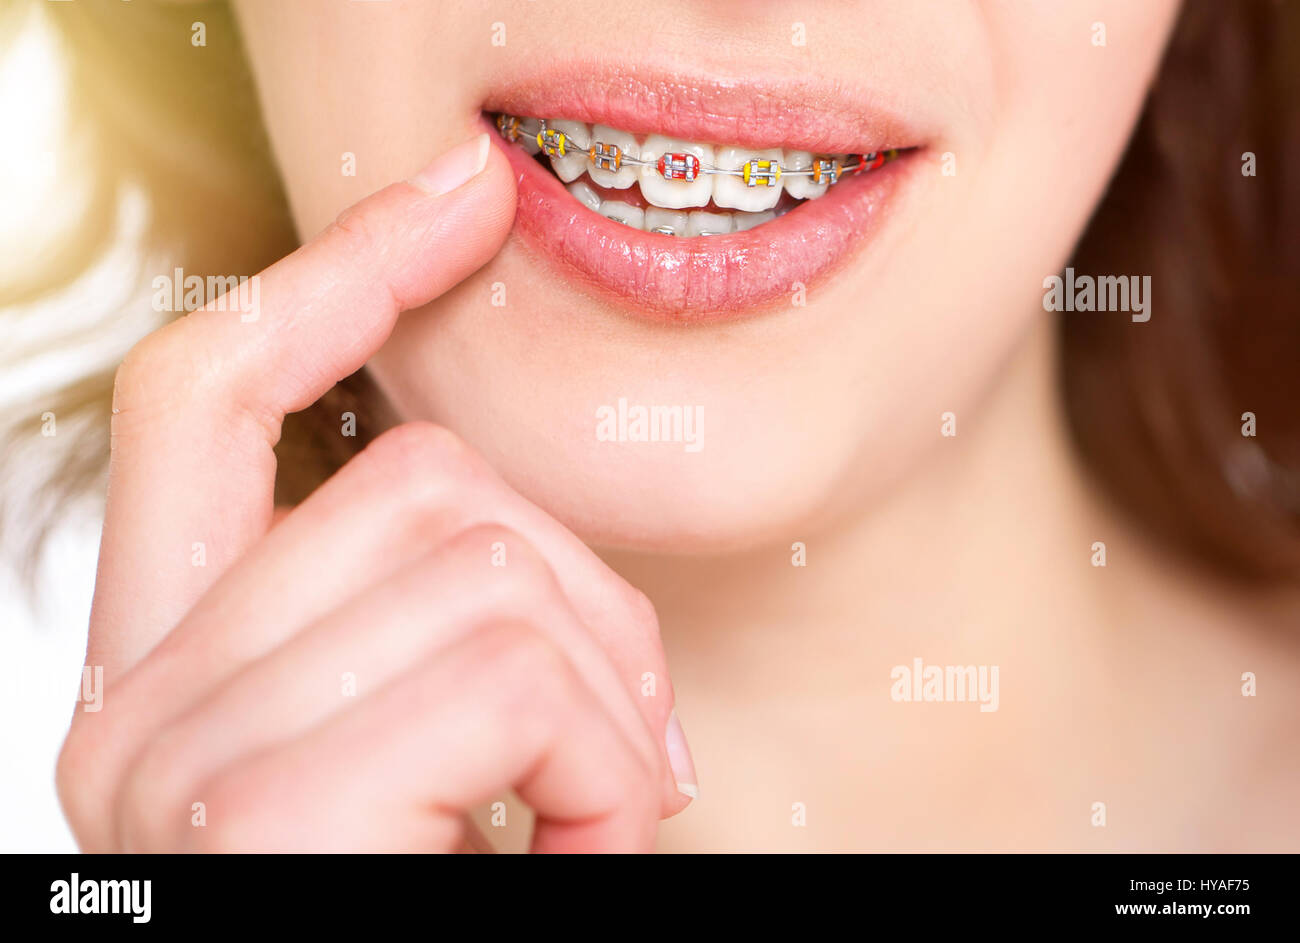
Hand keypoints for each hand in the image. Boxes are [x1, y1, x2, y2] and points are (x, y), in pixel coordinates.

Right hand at [56, 133, 695, 852]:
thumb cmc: (448, 890)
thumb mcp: (434, 754)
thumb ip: (434, 626)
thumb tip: (512, 533)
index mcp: (177, 673)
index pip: (209, 399)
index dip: (334, 277)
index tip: (455, 203)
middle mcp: (143, 705)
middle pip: (420, 483)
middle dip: (581, 596)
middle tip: (616, 742)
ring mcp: (184, 759)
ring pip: (485, 563)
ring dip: (606, 697)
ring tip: (590, 812)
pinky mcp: (267, 817)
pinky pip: (514, 674)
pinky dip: (609, 761)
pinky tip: (588, 847)